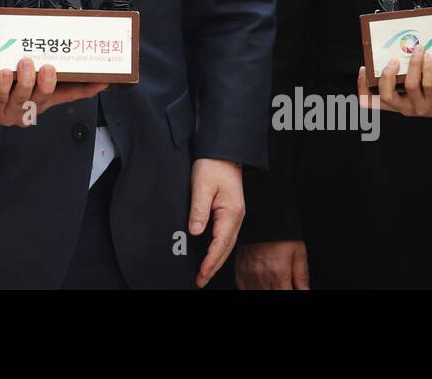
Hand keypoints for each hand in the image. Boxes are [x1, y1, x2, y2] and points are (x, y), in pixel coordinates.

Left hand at [0, 57, 107, 125]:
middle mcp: (29, 105)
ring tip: (26, 63)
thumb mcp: (16, 66)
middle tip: (50, 67)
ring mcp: (12, 110)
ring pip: (25, 97)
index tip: (104, 79)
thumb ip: (31, 52)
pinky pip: (1, 96)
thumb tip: (42, 27)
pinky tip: (4, 73)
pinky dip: (3, 84)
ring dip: (27, 80)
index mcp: (40, 96)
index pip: (69, 92)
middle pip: (48, 96)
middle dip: (50, 82)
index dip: (86, 87)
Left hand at [189, 158, 243, 286]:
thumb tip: (195, 231)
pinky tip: (211, 255)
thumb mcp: (202, 186)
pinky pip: (225, 236)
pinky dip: (217, 249)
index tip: (201, 273)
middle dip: (213, 266)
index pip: (220, 243)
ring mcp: (234, 215)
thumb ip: (198, 209)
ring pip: (226, 244)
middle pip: (225, 248)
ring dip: (216, 260)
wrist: (223, 151)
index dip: (210, 261)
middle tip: (200, 281)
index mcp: (231, 212)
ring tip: (204, 273)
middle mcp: (236, 217)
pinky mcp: (230, 212)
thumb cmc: (213, 164)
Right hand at [235, 239, 307, 288]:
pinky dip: (251, 289)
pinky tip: (259, 285)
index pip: (285, 294)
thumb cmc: (281, 232)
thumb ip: (301, 275)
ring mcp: (248, 274)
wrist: (262, 217)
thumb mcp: (298, 252)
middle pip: (270, 294)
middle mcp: (262, 276)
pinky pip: (243, 288)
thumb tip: (304, 290)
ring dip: (265, 290)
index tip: (291, 287)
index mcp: (278, 274)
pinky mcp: (240, 269)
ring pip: (255, 292)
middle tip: (283, 283)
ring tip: (273, 283)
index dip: (289, 292)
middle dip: (279, 290)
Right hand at [357, 45, 431, 123]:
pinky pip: (428, 83)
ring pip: (409, 85)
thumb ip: (403, 76)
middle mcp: (405, 108)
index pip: (370, 101)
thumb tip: (396, 50)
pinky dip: (427, 68)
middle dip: (387, 75)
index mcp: (395, 103)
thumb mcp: (415, 89)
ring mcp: (420, 106)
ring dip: (412, 64)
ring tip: (417, 50)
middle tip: (393, 60)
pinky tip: (428, 57)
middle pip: (386, 95)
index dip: (362, 86)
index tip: (363, 68)